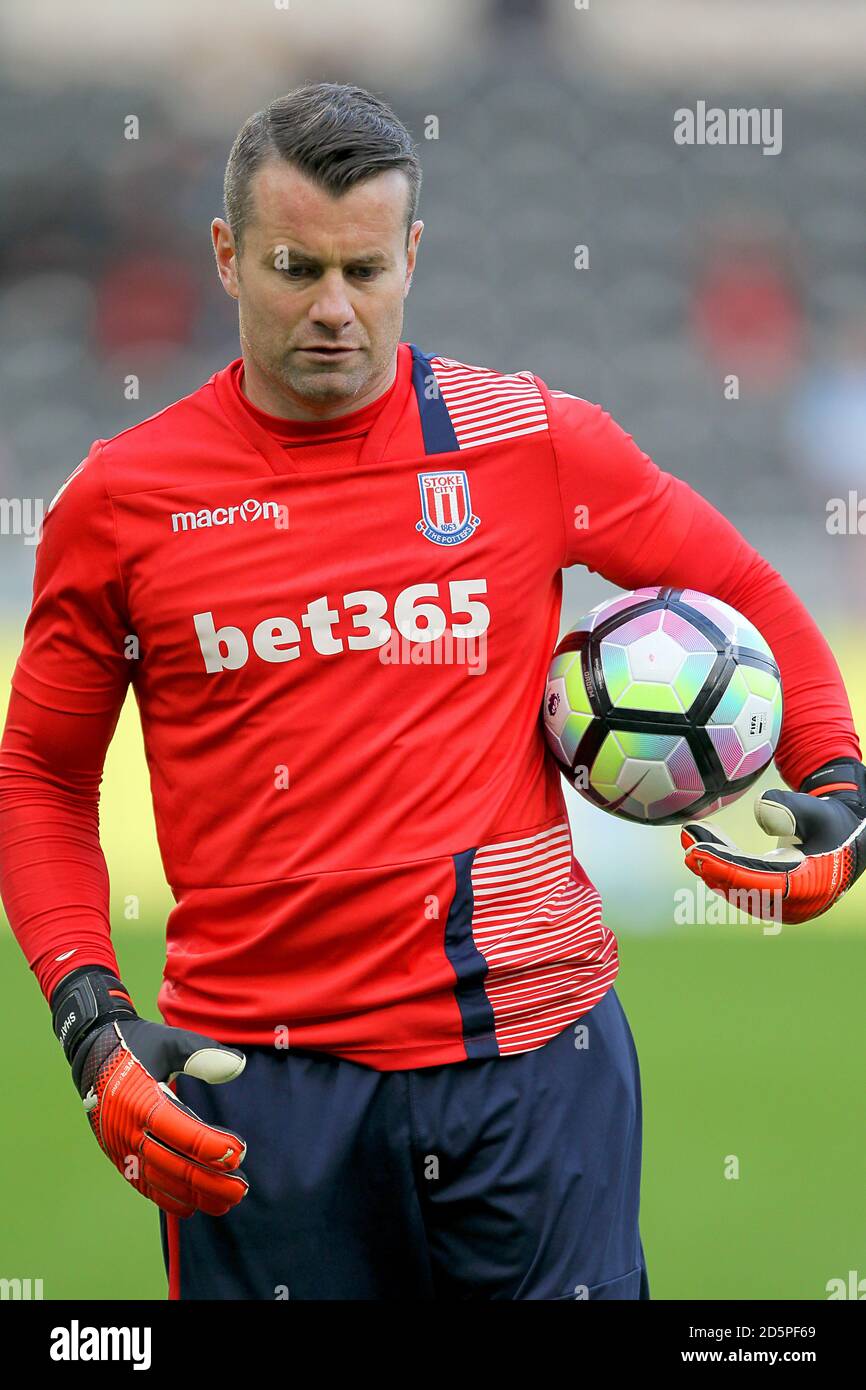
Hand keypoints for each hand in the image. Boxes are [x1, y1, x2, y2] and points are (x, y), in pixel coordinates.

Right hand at [52, 968, 248, 1216]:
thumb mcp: (170, 1041)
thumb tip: (239, 1066)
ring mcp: (121, 1148)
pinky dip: (168, 1198)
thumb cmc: (139, 1046)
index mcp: (141, 1100)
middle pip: (172, 1164)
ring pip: (160, 1181)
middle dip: (209, 1181)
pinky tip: (194, 1206)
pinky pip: (144, 1185)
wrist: (94, 1056)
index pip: (180, 1132)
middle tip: (241, 1189)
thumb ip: (203, 1053)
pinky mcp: (118, 1157)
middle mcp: (128, 1129)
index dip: (210, 1147)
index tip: (238, 1154)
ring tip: (226, 1202)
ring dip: (194, 1195)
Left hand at [680, 758, 865, 923]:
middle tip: (686, 842)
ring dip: (711, 864)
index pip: (756, 881)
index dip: (724, 867)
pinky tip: (704, 846)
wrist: (849, 839)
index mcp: (808, 885)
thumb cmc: (833, 822)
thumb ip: (794, 808)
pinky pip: (742, 886)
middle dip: (711, 864)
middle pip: (743, 887)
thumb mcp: (819, 810)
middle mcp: (795, 903)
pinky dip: (721, 866)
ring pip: (738, 888)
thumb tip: (762, 808)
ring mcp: (784, 905)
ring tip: (689, 838)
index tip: (697, 853)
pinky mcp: (775, 900)